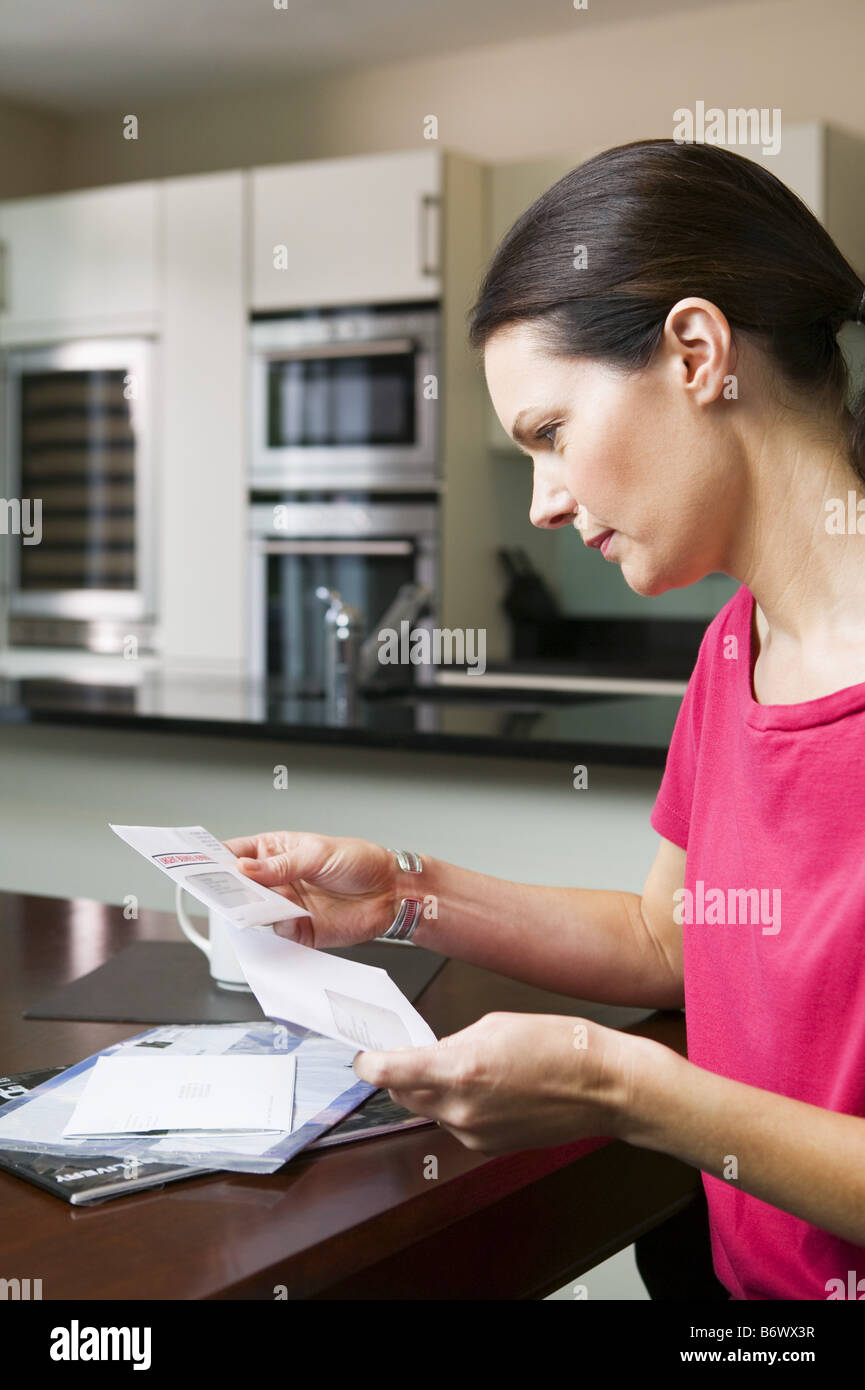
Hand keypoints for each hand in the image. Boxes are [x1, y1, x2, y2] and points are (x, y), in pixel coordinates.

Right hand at [223, 830, 397, 948]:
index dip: (214, 858)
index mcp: (275, 851)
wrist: (390, 892)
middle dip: (224, 888)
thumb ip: (280, 865)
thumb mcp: (318, 854)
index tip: (196, 863)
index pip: (236, 854)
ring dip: (246, 910)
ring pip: (252, 911)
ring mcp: (285, 906)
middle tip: (214, 889)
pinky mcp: (298, 930)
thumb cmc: (359, 862)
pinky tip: (273, 923)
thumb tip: (244, 867)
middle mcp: (275, 880)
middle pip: (238, 886)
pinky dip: (271, 930)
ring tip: (243, 906)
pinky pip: (275, 932)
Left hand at [353, 1012, 653, 1155]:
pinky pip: (457, 1124)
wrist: (602, 1086)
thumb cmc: (559, 1047)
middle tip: (414, 1052)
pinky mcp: (488, 1146)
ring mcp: (474, 1133)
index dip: (368, 1063)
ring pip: (430, 1109)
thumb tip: (432, 1053)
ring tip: (470, 1067)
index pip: (387, 1073)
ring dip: (433, 1090)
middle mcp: (460, 1109)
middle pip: (403, 1094)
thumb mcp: (495, 1024)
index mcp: (458, 1070)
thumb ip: (453, 1042)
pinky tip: (488, 1088)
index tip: (365, 1056)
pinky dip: (460, 1106)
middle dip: (401, 1074)